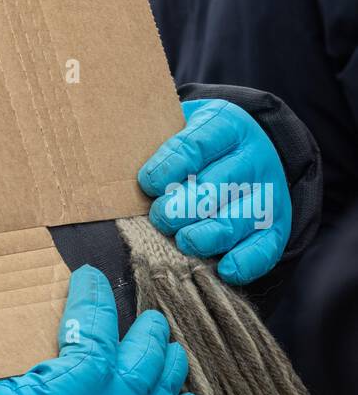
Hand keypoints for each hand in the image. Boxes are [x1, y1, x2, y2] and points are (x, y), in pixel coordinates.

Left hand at [138, 98, 291, 285]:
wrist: (249, 150)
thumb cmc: (199, 143)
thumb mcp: (180, 125)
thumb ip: (156, 139)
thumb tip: (117, 156)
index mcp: (227, 125)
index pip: (198, 144)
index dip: (171, 165)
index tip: (147, 183)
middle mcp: (253, 158)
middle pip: (219, 185)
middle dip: (184, 206)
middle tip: (161, 217)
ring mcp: (269, 193)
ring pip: (240, 219)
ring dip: (208, 235)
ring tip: (184, 242)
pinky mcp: (277, 226)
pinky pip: (265, 248)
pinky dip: (245, 262)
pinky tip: (223, 269)